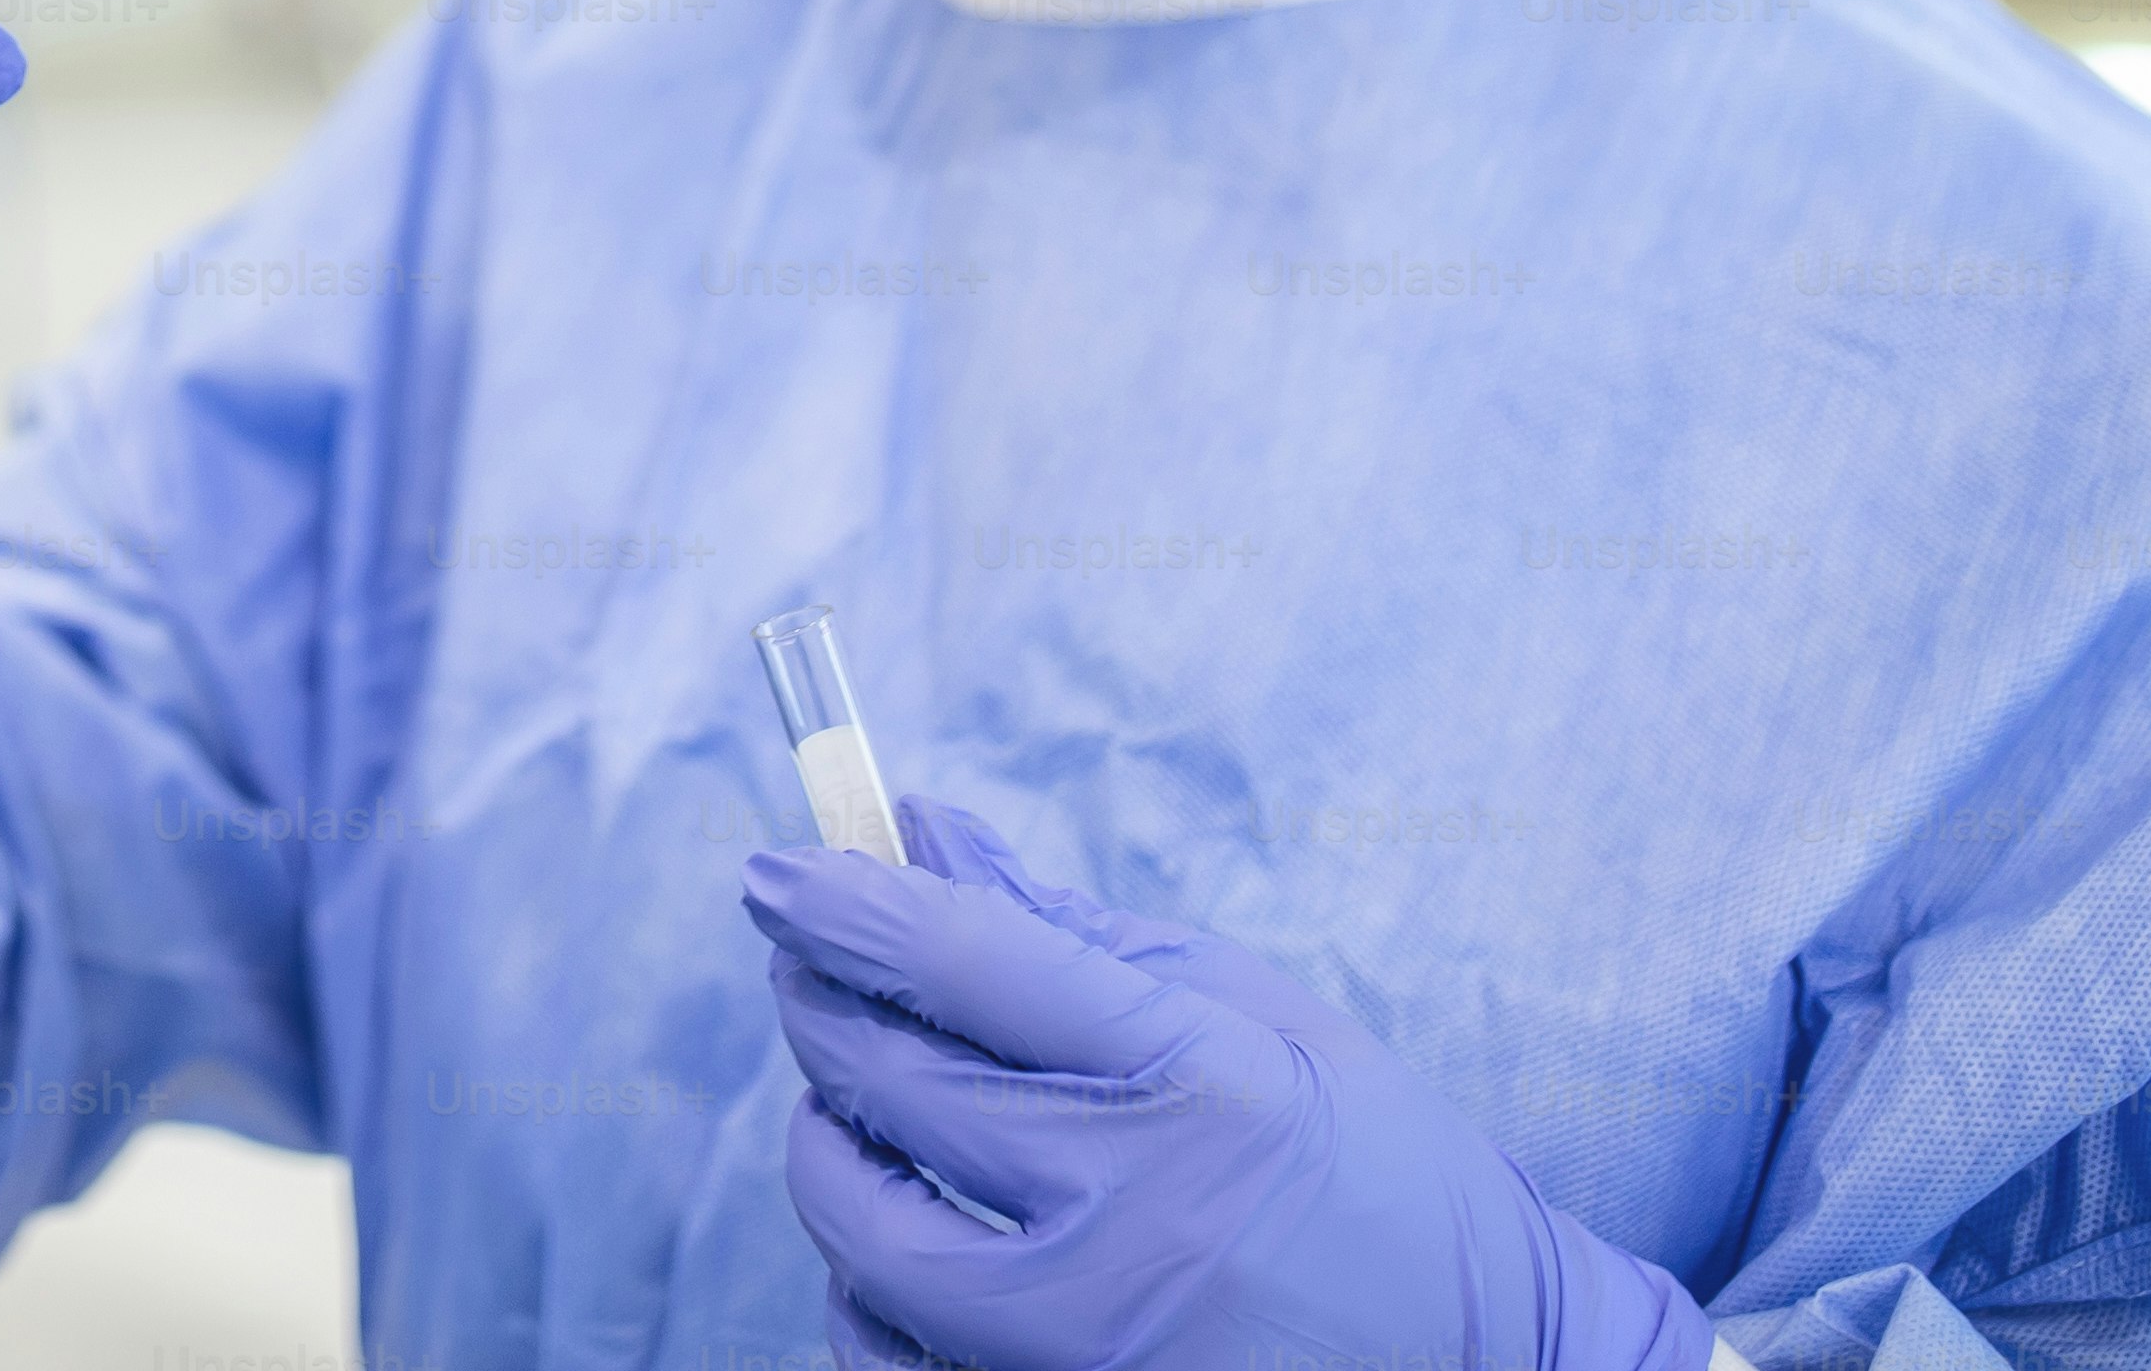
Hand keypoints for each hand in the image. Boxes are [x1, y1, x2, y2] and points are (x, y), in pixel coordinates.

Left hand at [743, 800, 1713, 1370]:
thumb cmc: (1375, 1181)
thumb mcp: (1260, 1022)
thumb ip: (1074, 930)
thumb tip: (921, 831)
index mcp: (1198, 1086)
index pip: (963, 961)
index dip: (845, 902)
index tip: (776, 874)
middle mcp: (1130, 1224)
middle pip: (884, 1077)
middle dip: (824, 1003)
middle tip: (824, 975)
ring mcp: (1082, 1352)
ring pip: (851, 1219)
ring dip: (834, 1145)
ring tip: (878, 1118)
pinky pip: (873, 1347)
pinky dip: (867, 1284)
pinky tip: (916, 1249)